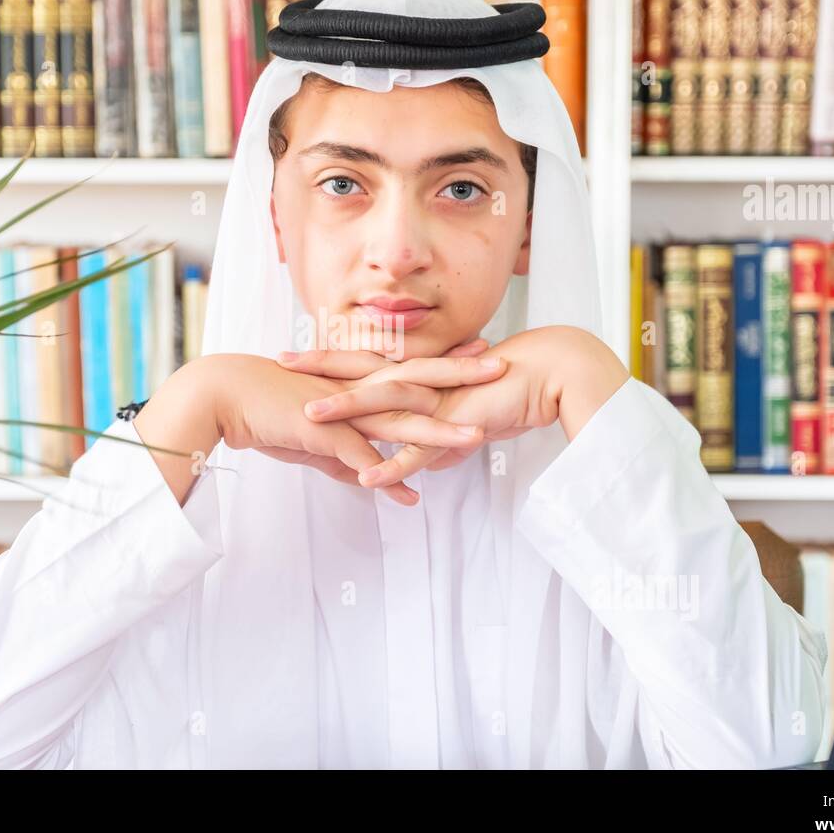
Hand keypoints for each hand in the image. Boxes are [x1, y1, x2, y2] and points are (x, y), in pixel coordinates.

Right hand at [204, 352, 500, 504]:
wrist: (226, 397)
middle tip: (502, 366)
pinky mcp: (323, 433)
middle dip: (462, 376)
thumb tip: (399, 490)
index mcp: (357, 383)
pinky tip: (409, 495)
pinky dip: (385, 476)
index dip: (449, 362)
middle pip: (419, 382)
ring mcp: (343, 411)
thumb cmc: (270, 413)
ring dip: (440, 432)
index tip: (482, 352)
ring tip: (478, 437)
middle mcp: (356, 391)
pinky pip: (361, 459)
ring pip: (400, 420)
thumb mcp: (320, 443)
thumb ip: (358, 465)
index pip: (412, 369)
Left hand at [294, 326, 629, 488]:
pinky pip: (420, 449)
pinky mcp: (459, 423)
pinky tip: (367, 479)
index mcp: (423, 375)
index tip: (296, 353)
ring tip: (308, 416)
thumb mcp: (467, 418)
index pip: (368, 363)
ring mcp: (439, 401)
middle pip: (363, 370)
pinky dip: (394, 464)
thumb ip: (442, 439)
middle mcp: (425, 381)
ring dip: (346, 410)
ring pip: (384, 404)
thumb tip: (427, 461)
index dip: (332, 358)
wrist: (553, 377)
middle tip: (280, 360)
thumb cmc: (513, 392)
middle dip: (321, 367)